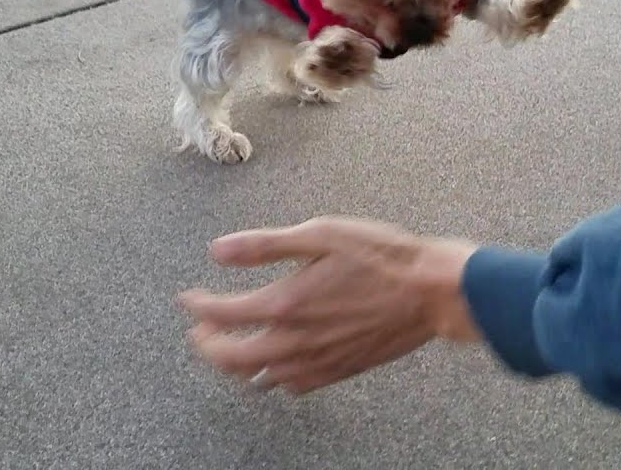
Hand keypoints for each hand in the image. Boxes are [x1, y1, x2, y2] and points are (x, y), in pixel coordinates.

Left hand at [179, 216, 480, 393]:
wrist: (432, 292)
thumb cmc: (382, 256)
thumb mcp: (321, 234)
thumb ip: (264, 245)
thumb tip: (218, 251)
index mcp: (285, 304)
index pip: (220, 315)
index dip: (197, 307)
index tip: (188, 299)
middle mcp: (295, 341)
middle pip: (230, 358)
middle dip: (206, 344)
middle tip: (200, 330)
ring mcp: (317, 362)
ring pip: (258, 378)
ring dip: (235, 364)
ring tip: (230, 346)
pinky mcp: (338, 371)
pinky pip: (292, 386)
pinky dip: (273, 377)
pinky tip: (275, 363)